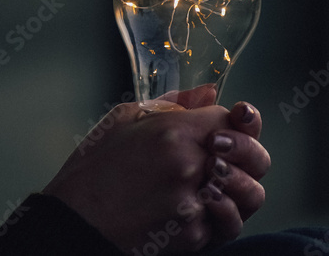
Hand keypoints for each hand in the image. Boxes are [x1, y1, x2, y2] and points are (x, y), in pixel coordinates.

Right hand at [43, 87, 268, 253]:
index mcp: (173, 132)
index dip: (232, 122)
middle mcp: (189, 167)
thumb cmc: (92, 170)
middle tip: (225, 158)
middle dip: (247, 154)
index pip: (230, 119)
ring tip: (214, 186)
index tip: (224, 129)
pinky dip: (219, 216)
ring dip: (238, 189)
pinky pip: (228, 224)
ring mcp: (194, 205)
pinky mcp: (193, 236)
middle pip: (254, 156)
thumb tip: (209, 93)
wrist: (74, 224)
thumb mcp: (123, 120)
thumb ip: (173, 103)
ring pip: (251, 194)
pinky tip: (199, 208)